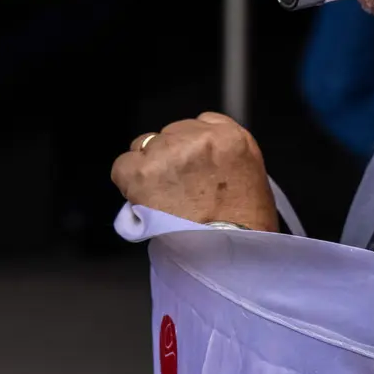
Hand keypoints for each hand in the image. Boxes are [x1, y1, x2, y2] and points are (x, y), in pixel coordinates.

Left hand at [109, 112, 276, 231]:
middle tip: (177, 187)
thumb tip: (199, 159)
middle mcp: (200, 137)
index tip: (190, 164)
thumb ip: (224, 156)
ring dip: (149, 168)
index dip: (192, 145)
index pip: (201, 122)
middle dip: (170, 156)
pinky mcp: (144, 171)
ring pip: (145, 146)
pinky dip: (128, 181)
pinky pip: (123, 165)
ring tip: (162, 196)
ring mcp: (170, 152)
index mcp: (232, 136)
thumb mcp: (250, 175)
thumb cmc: (244, 224)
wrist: (228, 251)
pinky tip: (144, 197)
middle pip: (170, 133)